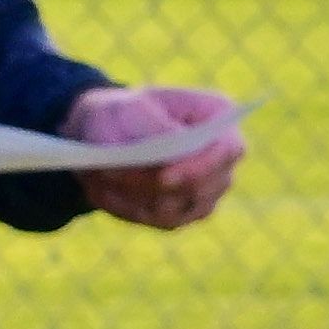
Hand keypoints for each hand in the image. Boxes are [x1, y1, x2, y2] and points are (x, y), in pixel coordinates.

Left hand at [67, 84, 247, 230]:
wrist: (108, 132)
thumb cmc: (124, 111)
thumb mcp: (130, 107)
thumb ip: (154, 127)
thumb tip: (172, 152)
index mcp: (218, 117)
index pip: (229, 149)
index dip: (201, 167)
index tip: (163, 177)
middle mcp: (222, 158)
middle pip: (203, 186)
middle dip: (153, 185)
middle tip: (109, 175)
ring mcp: (209, 189)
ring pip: (178, 207)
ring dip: (136, 196)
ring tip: (100, 178)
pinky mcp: (187, 211)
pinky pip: (162, 221)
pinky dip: (130, 208)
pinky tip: (104, 191)